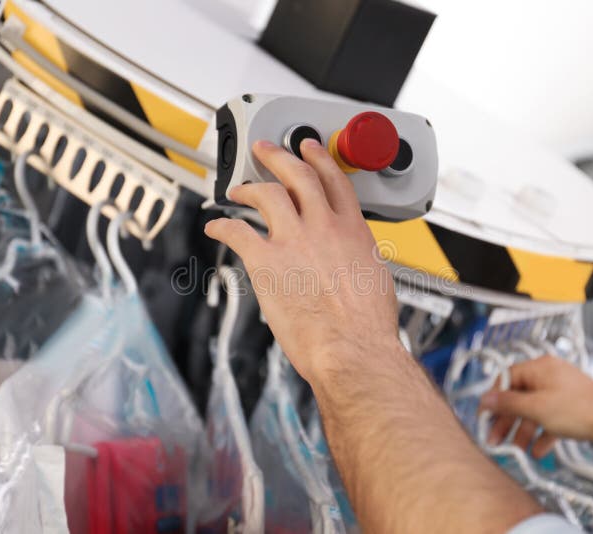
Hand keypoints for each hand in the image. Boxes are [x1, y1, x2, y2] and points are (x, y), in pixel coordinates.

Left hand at [204, 139, 400, 384]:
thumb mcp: (376, 278)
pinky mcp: (266, 261)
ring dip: (248, 187)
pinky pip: (237, 232)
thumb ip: (358, 259)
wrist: (353, 347)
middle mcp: (323, 226)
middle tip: (266, 150)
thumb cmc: (367, 325)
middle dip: (278, 157)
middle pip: (297, 175)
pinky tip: (216, 227)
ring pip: (267, 194)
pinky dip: (222, 226)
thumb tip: (352, 263)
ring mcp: (294, 240)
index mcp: (352, 230)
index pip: (334, 180)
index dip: (319, 158)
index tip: (308, 149)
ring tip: (238, 188)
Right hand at [480, 355, 592, 457]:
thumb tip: (487, 398)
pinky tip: (538, 450)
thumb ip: (508, 403)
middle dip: (507, 420)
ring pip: (534, 411)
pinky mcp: (571, 408)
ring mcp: (561, 392)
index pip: (507, 379)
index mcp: (540, 368)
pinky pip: (549, 419)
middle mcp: (550, 377)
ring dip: (523, 430)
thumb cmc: (582, 410)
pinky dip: (542, 433)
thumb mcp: (536, 408)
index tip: (485, 415)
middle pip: (519, 397)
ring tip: (516, 448)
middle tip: (495, 438)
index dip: (494, 398)